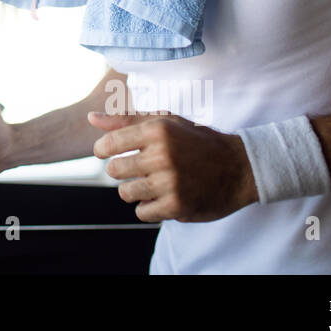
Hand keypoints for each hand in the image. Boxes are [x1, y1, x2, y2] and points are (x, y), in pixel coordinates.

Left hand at [89, 112, 257, 221]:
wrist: (239, 168)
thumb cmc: (197, 141)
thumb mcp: (166, 122)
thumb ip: (126, 120)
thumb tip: (91, 118)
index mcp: (157, 130)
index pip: (109, 144)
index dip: (103, 150)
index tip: (107, 153)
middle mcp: (162, 155)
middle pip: (114, 171)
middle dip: (122, 171)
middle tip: (139, 168)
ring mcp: (170, 182)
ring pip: (126, 193)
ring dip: (135, 190)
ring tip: (152, 182)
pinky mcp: (177, 206)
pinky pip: (142, 212)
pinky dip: (148, 207)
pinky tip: (162, 196)